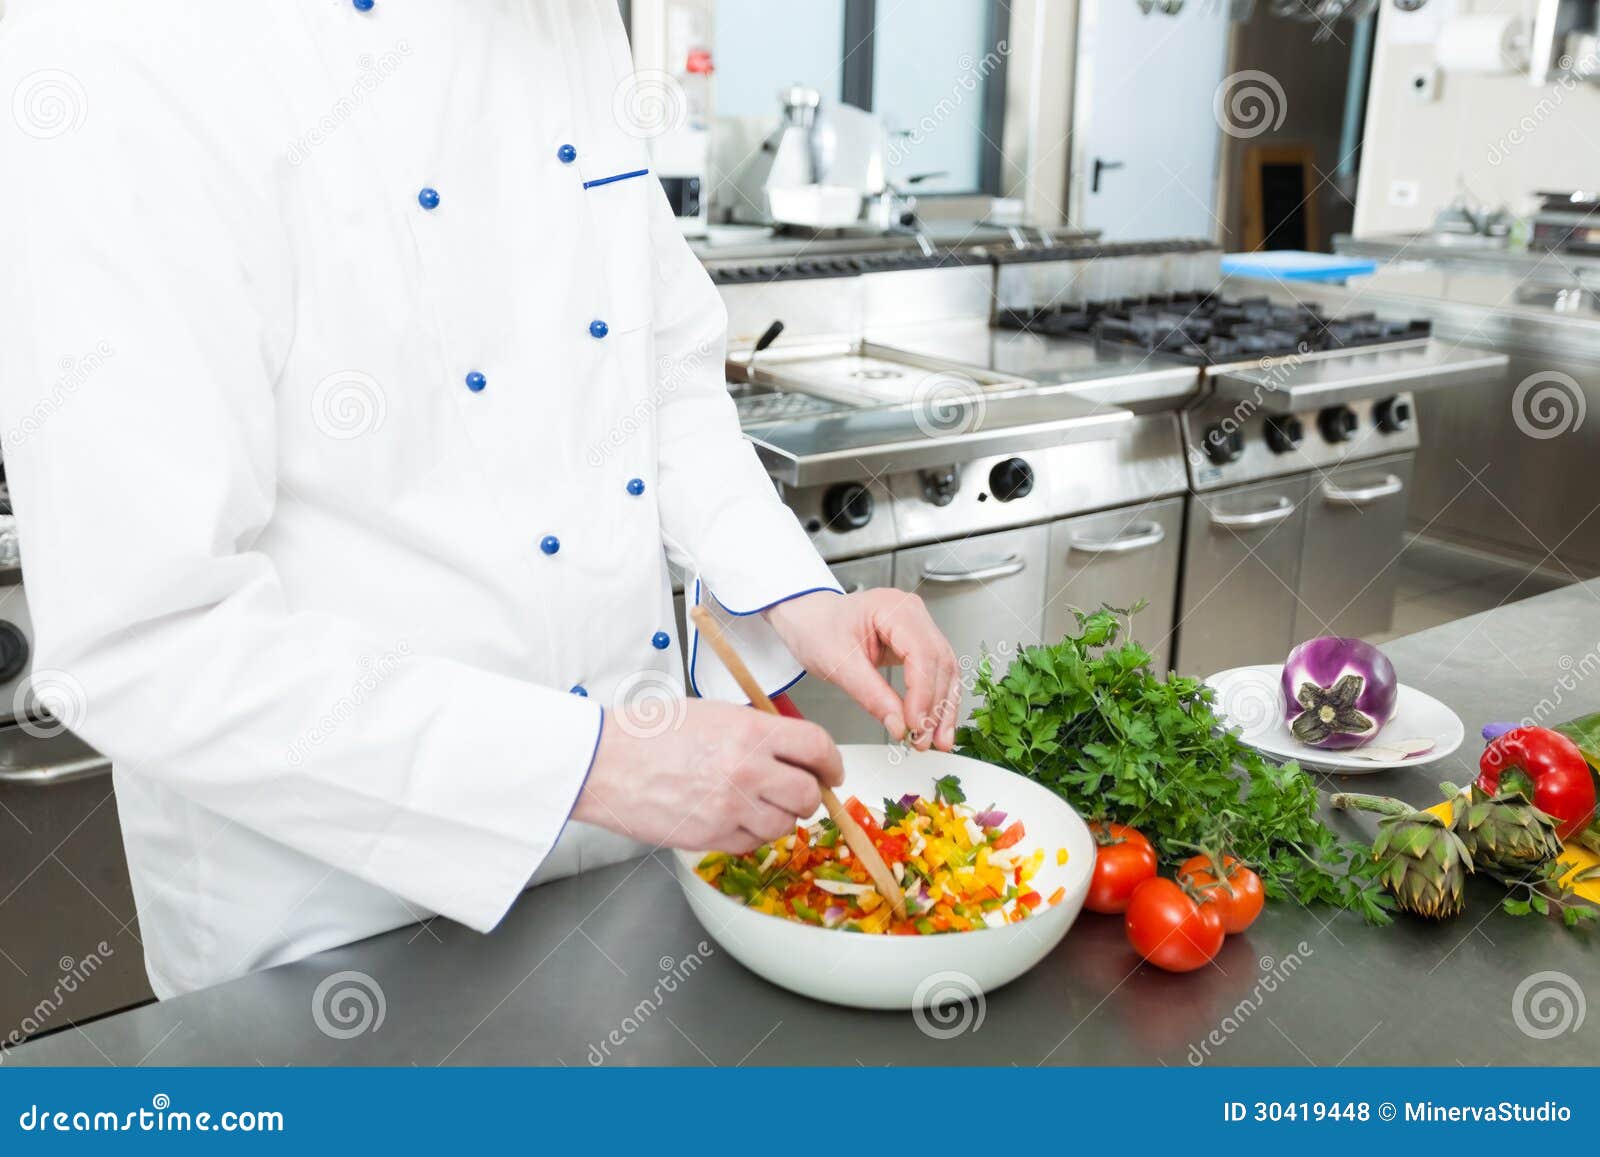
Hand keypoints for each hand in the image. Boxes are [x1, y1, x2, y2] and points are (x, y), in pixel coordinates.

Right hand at [571, 699, 842, 852]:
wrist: (604, 762)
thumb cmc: (651, 733)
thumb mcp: (715, 714)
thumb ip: (758, 730)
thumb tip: (794, 751)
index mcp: (750, 731)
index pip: (817, 747)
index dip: (831, 761)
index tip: (831, 770)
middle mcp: (747, 770)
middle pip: (809, 793)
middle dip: (809, 793)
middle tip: (798, 789)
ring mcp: (730, 808)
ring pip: (785, 824)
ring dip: (780, 816)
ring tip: (757, 801)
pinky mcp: (712, 837)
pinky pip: (753, 843)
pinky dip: (751, 833)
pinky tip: (732, 815)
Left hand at [764, 589, 960, 750]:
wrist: (807, 619)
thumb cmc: (817, 629)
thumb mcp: (838, 664)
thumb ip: (871, 695)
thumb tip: (899, 725)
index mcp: (893, 608)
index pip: (921, 653)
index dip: (922, 693)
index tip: (915, 725)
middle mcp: (913, 613)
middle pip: (939, 662)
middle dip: (936, 706)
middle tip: (925, 740)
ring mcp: (918, 627)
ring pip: (945, 670)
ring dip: (943, 708)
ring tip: (937, 741)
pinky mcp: (917, 643)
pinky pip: (936, 673)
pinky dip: (937, 701)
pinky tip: (936, 726)